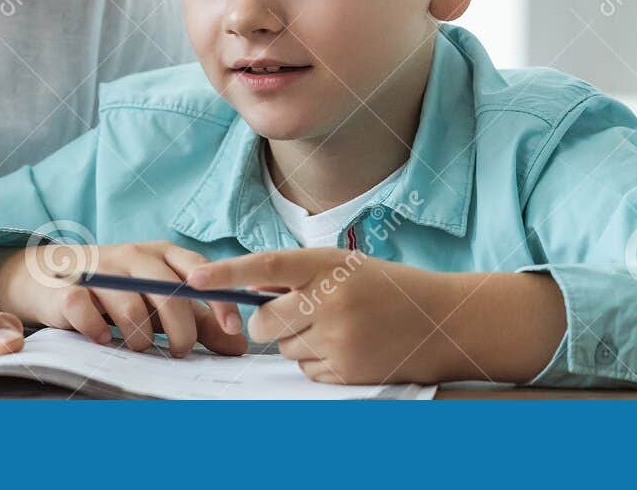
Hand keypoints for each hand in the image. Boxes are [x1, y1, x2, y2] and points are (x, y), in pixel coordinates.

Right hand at [0, 241, 246, 357]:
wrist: (49, 277)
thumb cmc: (117, 291)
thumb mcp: (160, 301)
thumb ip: (199, 322)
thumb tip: (238, 346)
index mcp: (161, 255)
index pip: (198, 272)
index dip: (218, 300)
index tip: (232, 328)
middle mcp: (132, 256)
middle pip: (168, 290)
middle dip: (181, 329)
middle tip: (180, 351)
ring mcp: (99, 270)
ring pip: (130, 305)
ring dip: (140, 337)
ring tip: (139, 347)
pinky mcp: (67, 289)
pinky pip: (86, 311)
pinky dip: (98, 330)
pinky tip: (104, 339)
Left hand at [188, 249, 464, 384]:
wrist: (443, 321)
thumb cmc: (388, 289)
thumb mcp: (343, 267)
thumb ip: (297, 275)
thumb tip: (248, 286)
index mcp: (328, 266)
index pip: (266, 266)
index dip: (227, 273)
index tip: (193, 278)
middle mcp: (331, 301)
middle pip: (264, 322)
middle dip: (271, 322)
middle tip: (302, 313)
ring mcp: (339, 339)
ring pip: (284, 349)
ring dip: (300, 342)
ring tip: (340, 328)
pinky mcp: (346, 370)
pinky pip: (306, 371)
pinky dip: (319, 363)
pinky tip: (348, 348)